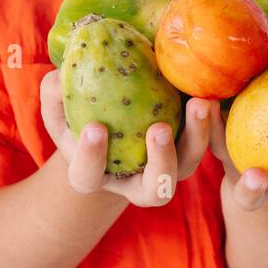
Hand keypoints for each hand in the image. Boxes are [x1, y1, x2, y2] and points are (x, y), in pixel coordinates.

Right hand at [39, 69, 210, 206]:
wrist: (114, 121)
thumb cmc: (80, 117)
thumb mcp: (61, 109)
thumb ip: (54, 96)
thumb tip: (56, 77)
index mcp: (97, 177)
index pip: (89, 176)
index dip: (91, 158)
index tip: (95, 129)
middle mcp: (139, 184)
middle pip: (156, 189)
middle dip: (159, 162)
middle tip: (158, 130)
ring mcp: (170, 168)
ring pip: (188, 164)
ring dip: (198, 136)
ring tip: (199, 103)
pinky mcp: (191, 147)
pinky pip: (208, 138)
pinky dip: (212, 118)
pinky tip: (213, 89)